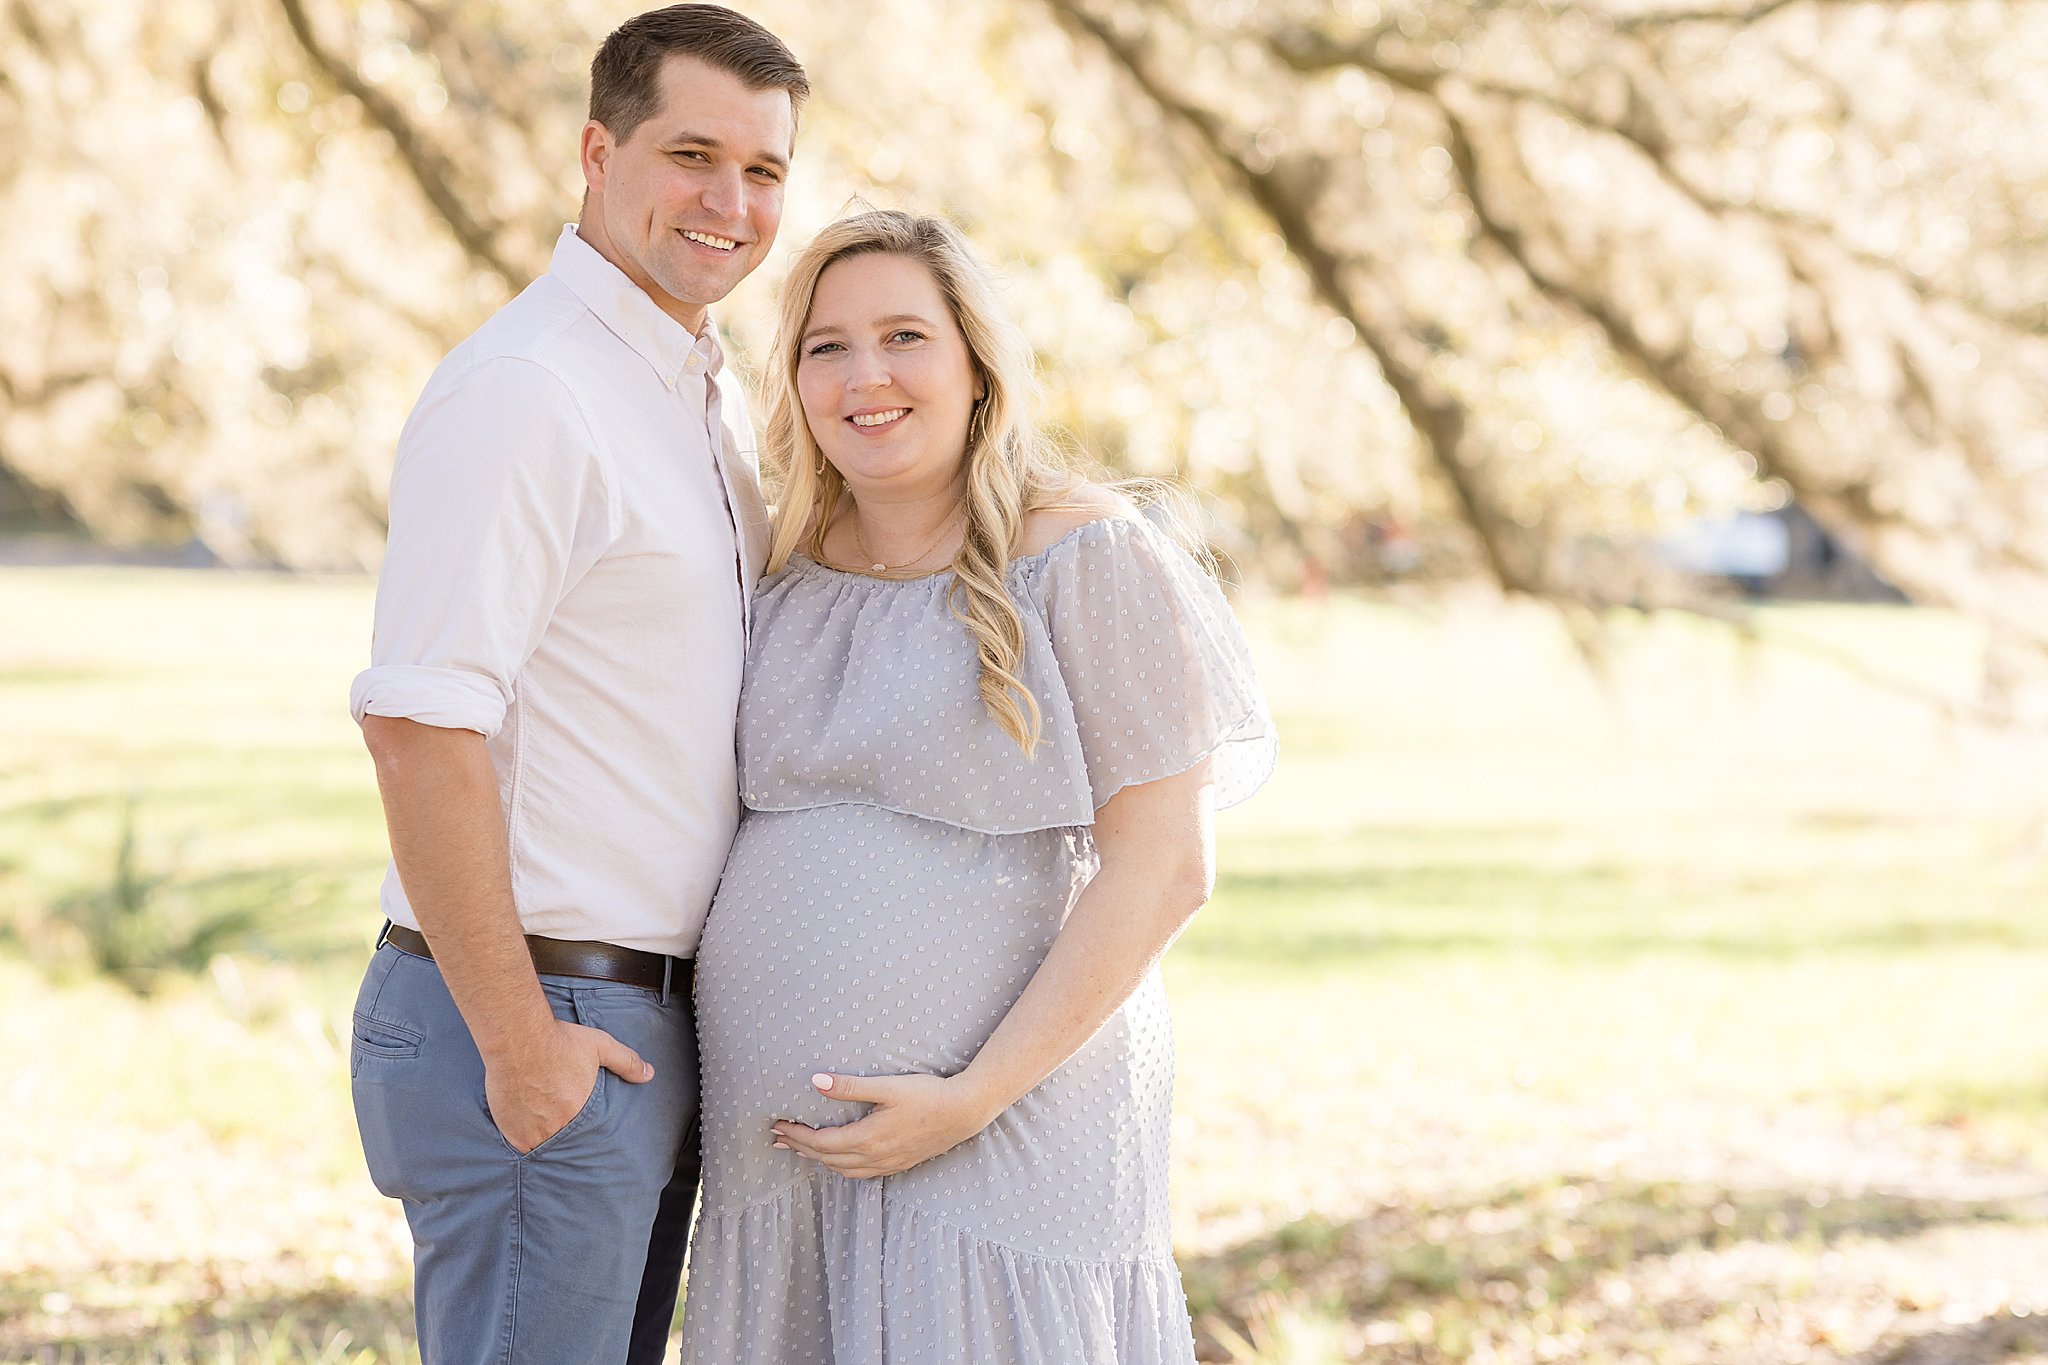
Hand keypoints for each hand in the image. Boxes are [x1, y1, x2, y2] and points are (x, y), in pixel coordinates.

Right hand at [485, 1018, 652, 1153]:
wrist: (517, 1036)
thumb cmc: (558, 1041)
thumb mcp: (600, 1046)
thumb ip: (626, 1062)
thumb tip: (649, 1074)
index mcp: (579, 1113)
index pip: (590, 1137)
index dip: (588, 1135)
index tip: (588, 1131)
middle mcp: (555, 1128)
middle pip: (565, 1142)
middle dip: (567, 1136)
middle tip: (564, 1126)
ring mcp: (530, 1132)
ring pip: (542, 1147)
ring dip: (546, 1139)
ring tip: (547, 1127)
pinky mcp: (510, 1131)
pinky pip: (521, 1145)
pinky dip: (525, 1138)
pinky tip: (527, 1125)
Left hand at [772, 1071, 1000, 1179]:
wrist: (964, 1112)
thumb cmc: (927, 1095)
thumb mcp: (887, 1086)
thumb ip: (850, 1087)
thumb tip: (815, 1081)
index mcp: (866, 1138)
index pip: (819, 1142)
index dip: (796, 1135)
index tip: (777, 1126)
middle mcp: (873, 1157)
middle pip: (826, 1158)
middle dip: (799, 1148)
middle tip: (777, 1139)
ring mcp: (886, 1163)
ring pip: (842, 1169)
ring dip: (818, 1160)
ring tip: (801, 1150)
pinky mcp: (898, 1164)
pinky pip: (860, 1173)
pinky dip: (840, 1167)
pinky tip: (838, 1159)